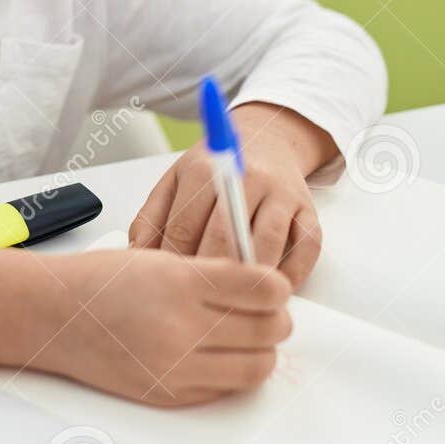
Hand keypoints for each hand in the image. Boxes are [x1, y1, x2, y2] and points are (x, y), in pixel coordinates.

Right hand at [0, 246, 290, 406]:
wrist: (53, 315)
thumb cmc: (101, 281)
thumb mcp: (160, 257)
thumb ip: (213, 272)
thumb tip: (266, 289)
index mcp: (180, 282)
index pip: (264, 288)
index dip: (277, 288)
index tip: (272, 287)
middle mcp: (180, 327)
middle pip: (270, 330)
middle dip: (275, 319)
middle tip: (264, 312)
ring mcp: (176, 366)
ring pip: (257, 366)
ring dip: (259, 350)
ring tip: (243, 337)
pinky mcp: (170, 394)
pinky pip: (226, 388)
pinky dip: (230, 371)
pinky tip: (214, 353)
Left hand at [128, 102, 331, 287]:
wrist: (266, 139)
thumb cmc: (215, 170)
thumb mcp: (175, 182)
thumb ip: (152, 218)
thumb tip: (135, 256)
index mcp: (206, 169)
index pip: (185, 226)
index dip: (174, 263)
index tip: (168, 288)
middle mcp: (247, 178)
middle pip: (224, 238)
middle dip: (209, 276)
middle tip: (198, 304)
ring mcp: (281, 193)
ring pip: (267, 244)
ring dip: (250, 279)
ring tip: (234, 303)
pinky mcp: (309, 209)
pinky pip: (307, 247)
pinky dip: (292, 274)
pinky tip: (273, 291)